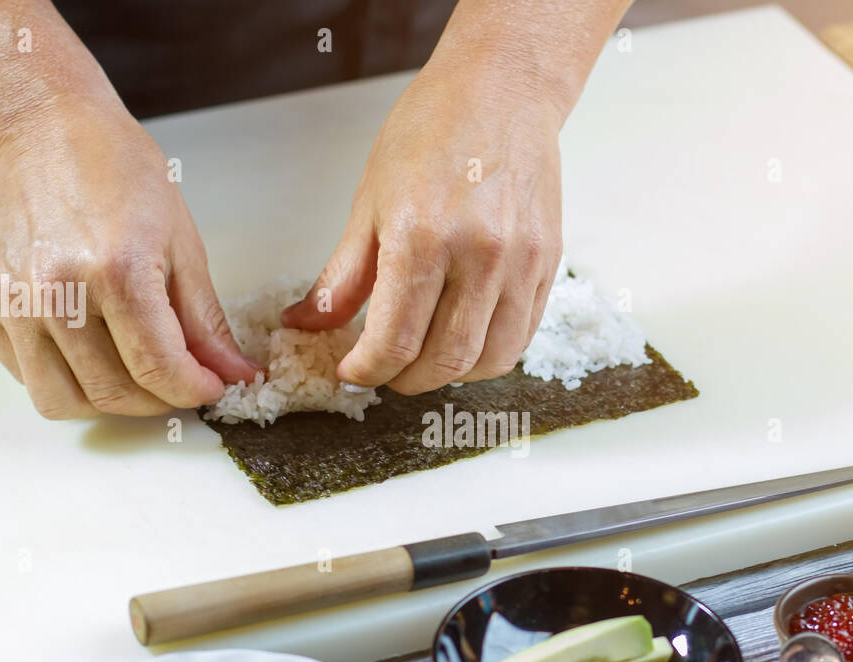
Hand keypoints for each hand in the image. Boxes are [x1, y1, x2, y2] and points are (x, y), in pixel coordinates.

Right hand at [0, 103, 257, 418]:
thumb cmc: (120, 175)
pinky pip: (28, 377)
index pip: (158, 370)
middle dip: (157, 401)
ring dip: (108, 402)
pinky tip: (91, 349)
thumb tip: (235, 375)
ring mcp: (13, 302)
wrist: (47, 132)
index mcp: (116, 271)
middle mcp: (56, 292)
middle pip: (112, 394)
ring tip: (133, 372)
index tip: (210, 387)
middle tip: (177, 380)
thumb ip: (206, 322)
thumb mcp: (183, 245)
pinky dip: (66, 379)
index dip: (194, 391)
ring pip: (62, 401)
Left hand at [280, 66, 563, 393]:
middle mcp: (478, 255)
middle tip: (386, 370)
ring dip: (452, 374)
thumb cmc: (432, 132)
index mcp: (422, 238)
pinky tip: (464, 337)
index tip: (353, 371)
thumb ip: (341, 277)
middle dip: (406, 379)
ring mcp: (520, 263)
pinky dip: (489, 353)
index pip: (395, 341)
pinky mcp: (547, 264)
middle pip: (444, 360)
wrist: (502, 90)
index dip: (367, 371)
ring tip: (426, 358)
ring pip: (489, 360)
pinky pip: (521, 335)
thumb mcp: (369, 202)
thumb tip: (305, 323)